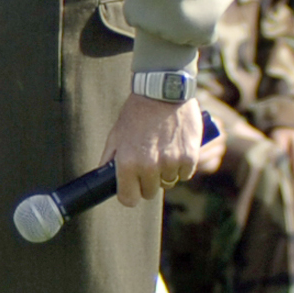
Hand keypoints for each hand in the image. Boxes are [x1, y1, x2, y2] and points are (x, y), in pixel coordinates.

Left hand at [104, 93, 207, 207]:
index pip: (129, 199)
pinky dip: (182, 166)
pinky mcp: (189, 157)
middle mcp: (148, 167)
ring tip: (162, 152)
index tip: (132, 189)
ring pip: (169, 183)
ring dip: (166, 173)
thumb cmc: (136, 114)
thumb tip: (103, 178)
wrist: (162, 93)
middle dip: (148, 182)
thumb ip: (109, 159)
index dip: (130, 195)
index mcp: (127, 164)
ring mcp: (170, 163)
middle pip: (150, 193)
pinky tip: (176, 150)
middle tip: (149, 165)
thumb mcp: (116, 135)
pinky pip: (185, 174)